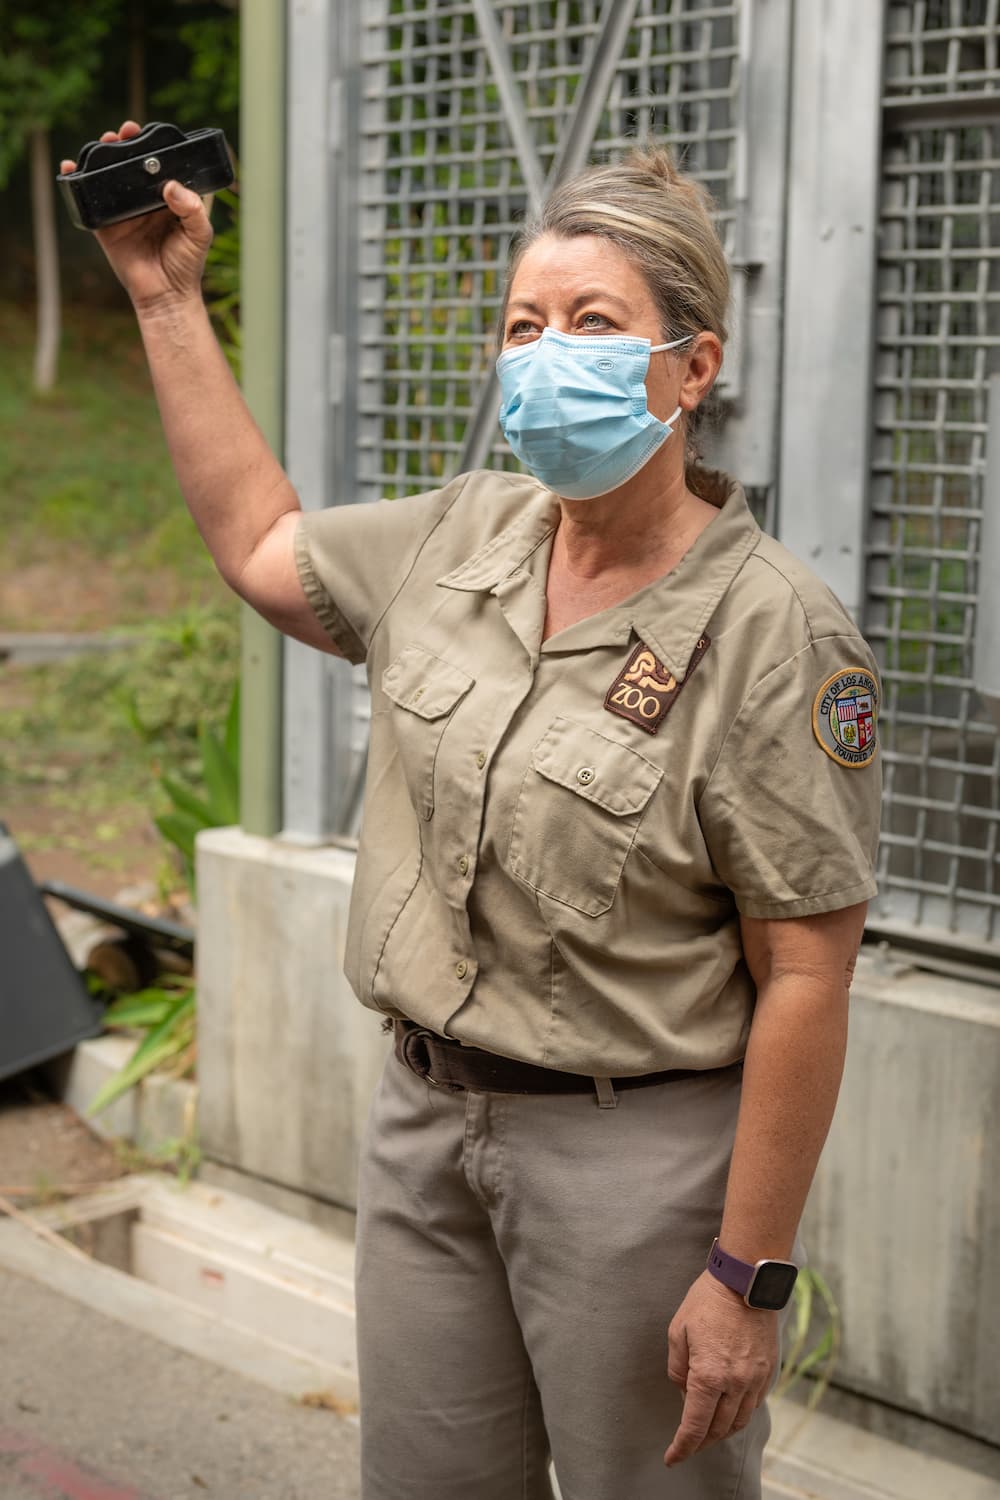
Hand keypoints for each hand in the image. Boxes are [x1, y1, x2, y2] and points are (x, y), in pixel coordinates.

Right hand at [60, 120, 213, 315]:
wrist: (166, 295)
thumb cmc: (187, 265)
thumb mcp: (200, 234)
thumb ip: (193, 208)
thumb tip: (171, 186)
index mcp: (169, 197)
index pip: (160, 164)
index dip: (154, 146)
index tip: (148, 133)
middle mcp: (145, 200)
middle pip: (132, 163)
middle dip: (126, 143)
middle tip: (124, 133)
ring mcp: (124, 210)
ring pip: (111, 176)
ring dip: (103, 154)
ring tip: (105, 141)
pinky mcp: (106, 224)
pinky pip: (90, 199)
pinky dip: (78, 180)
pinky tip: (71, 166)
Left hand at [664, 1270, 777, 1466]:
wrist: (746, 1280)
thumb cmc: (708, 1301)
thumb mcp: (678, 1330)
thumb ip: (678, 1368)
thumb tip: (684, 1392)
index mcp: (708, 1375)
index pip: (694, 1425)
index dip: (682, 1447)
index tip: (672, 1458)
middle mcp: (735, 1383)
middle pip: (718, 1429)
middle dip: (700, 1443)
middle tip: (687, 1447)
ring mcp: (755, 1379)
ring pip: (739, 1421)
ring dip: (722, 1432)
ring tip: (707, 1433)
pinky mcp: (768, 1371)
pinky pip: (753, 1404)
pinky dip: (739, 1414)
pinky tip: (729, 1410)